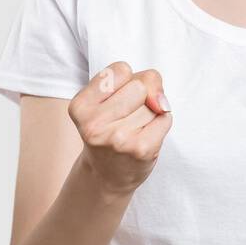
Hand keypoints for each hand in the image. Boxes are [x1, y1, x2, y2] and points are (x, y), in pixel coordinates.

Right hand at [68, 61, 172, 196]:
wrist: (108, 175)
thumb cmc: (111, 127)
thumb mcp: (112, 96)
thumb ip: (142, 80)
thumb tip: (161, 102)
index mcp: (80, 106)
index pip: (121, 69)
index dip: (126, 81)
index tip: (115, 99)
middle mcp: (94, 124)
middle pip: (140, 86)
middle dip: (140, 97)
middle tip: (127, 117)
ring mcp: (118, 139)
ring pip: (154, 103)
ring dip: (151, 113)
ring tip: (134, 129)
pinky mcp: (141, 150)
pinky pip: (165, 118)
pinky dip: (161, 124)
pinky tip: (145, 137)